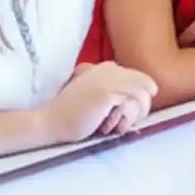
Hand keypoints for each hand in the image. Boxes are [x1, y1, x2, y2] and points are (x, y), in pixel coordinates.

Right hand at [40, 62, 157, 142]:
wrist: (48, 123)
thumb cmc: (72, 115)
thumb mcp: (96, 95)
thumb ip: (115, 90)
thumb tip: (146, 98)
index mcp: (107, 67)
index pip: (141, 78)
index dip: (141, 98)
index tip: (132, 114)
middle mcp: (109, 68)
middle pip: (146, 85)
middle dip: (143, 106)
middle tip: (130, 123)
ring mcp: (108, 80)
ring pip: (142, 95)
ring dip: (137, 114)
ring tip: (122, 127)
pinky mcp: (106, 93)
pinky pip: (132, 105)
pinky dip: (129, 119)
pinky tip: (116, 128)